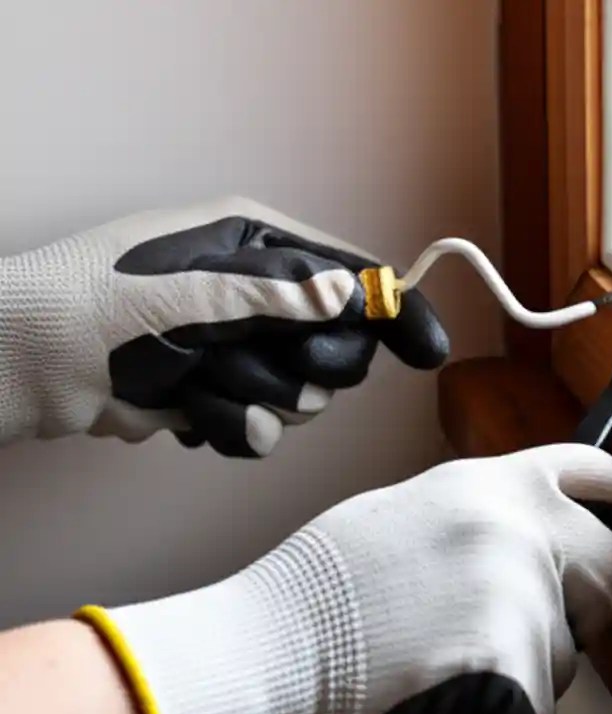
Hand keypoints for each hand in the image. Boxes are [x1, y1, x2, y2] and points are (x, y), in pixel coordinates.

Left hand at [0, 196, 447, 455]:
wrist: (21, 367)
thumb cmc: (90, 306)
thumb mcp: (190, 291)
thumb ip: (278, 296)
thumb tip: (350, 294)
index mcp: (252, 242)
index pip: (347, 271)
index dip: (391, 308)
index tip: (425, 348)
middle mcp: (254, 290)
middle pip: (336, 342)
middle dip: (304, 367)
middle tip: (268, 365)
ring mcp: (237, 344)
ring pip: (302, 393)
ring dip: (255, 400)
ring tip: (199, 386)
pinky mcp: (219, 391)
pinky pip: (264, 425)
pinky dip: (231, 427)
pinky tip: (191, 417)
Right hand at [81, 445, 611, 713]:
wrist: (269, 648)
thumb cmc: (325, 591)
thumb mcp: (412, 513)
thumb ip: (487, 512)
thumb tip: (541, 526)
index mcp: (490, 482)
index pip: (596, 472)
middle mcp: (516, 526)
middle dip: (594, 595)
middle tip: (548, 616)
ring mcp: (519, 590)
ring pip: (579, 639)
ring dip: (542, 651)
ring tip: (463, 648)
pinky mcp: (512, 655)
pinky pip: (548, 684)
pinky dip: (518, 689)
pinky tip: (460, 677)